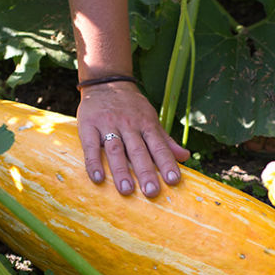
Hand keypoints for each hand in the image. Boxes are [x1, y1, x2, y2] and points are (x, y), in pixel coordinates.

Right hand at [77, 82, 189, 196]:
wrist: (105, 82)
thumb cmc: (131, 106)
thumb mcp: (150, 118)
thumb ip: (166, 140)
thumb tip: (185, 157)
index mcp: (146, 124)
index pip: (159, 146)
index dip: (167, 163)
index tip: (174, 181)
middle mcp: (129, 125)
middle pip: (138, 151)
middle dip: (146, 172)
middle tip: (152, 192)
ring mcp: (108, 125)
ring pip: (116, 150)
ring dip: (121, 171)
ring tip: (126, 190)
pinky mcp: (89, 125)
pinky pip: (91, 146)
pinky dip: (94, 162)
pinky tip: (98, 178)